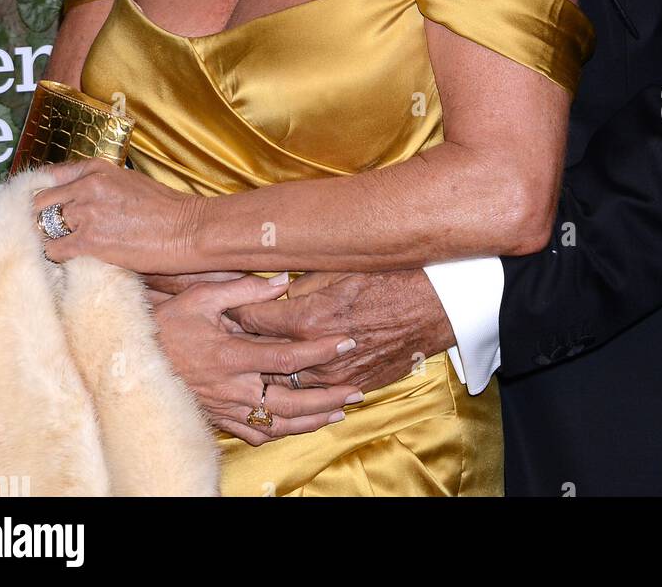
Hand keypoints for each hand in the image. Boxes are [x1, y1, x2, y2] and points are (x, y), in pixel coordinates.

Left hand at [32, 159, 208, 272]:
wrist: (188, 229)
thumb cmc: (165, 209)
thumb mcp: (128, 183)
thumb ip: (97, 187)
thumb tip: (73, 201)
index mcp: (96, 168)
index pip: (48, 178)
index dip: (42, 197)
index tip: (41, 211)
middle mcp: (86, 185)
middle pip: (38, 204)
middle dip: (41, 221)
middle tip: (51, 235)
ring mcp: (85, 213)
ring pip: (41, 228)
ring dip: (49, 240)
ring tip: (63, 251)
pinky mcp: (88, 241)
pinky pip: (53, 251)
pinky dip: (59, 259)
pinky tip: (73, 262)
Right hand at [149, 273, 364, 444]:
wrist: (131, 360)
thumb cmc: (167, 324)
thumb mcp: (201, 296)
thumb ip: (244, 289)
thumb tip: (283, 281)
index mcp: (231, 355)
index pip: (288, 357)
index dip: (320, 351)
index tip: (347, 343)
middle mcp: (232, 388)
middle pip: (291, 402)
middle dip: (328, 398)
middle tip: (357, 391)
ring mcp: (226, 408)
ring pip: (278, 423)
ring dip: (312, 421)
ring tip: (340, 412)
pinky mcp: (219, 419)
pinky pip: (255, 434)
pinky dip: (282, 433)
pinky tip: (301, 427)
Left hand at [226, 270, 455, 393]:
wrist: (435, 305)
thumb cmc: (390, 277)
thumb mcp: (339, 268)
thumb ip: (300, 283)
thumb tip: (274, 288)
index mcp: (308, 319)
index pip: (253, 320)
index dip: (236, 312)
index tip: (226, 308)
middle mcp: (316, 354)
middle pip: (265, 356)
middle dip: (246, 345)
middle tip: (230, 337)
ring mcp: (336, 375)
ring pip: (288, 382)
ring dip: (272, 372)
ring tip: (256, 364)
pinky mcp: (356, 384)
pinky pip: (320, 392)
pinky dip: (306, 387)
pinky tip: (299, 380)